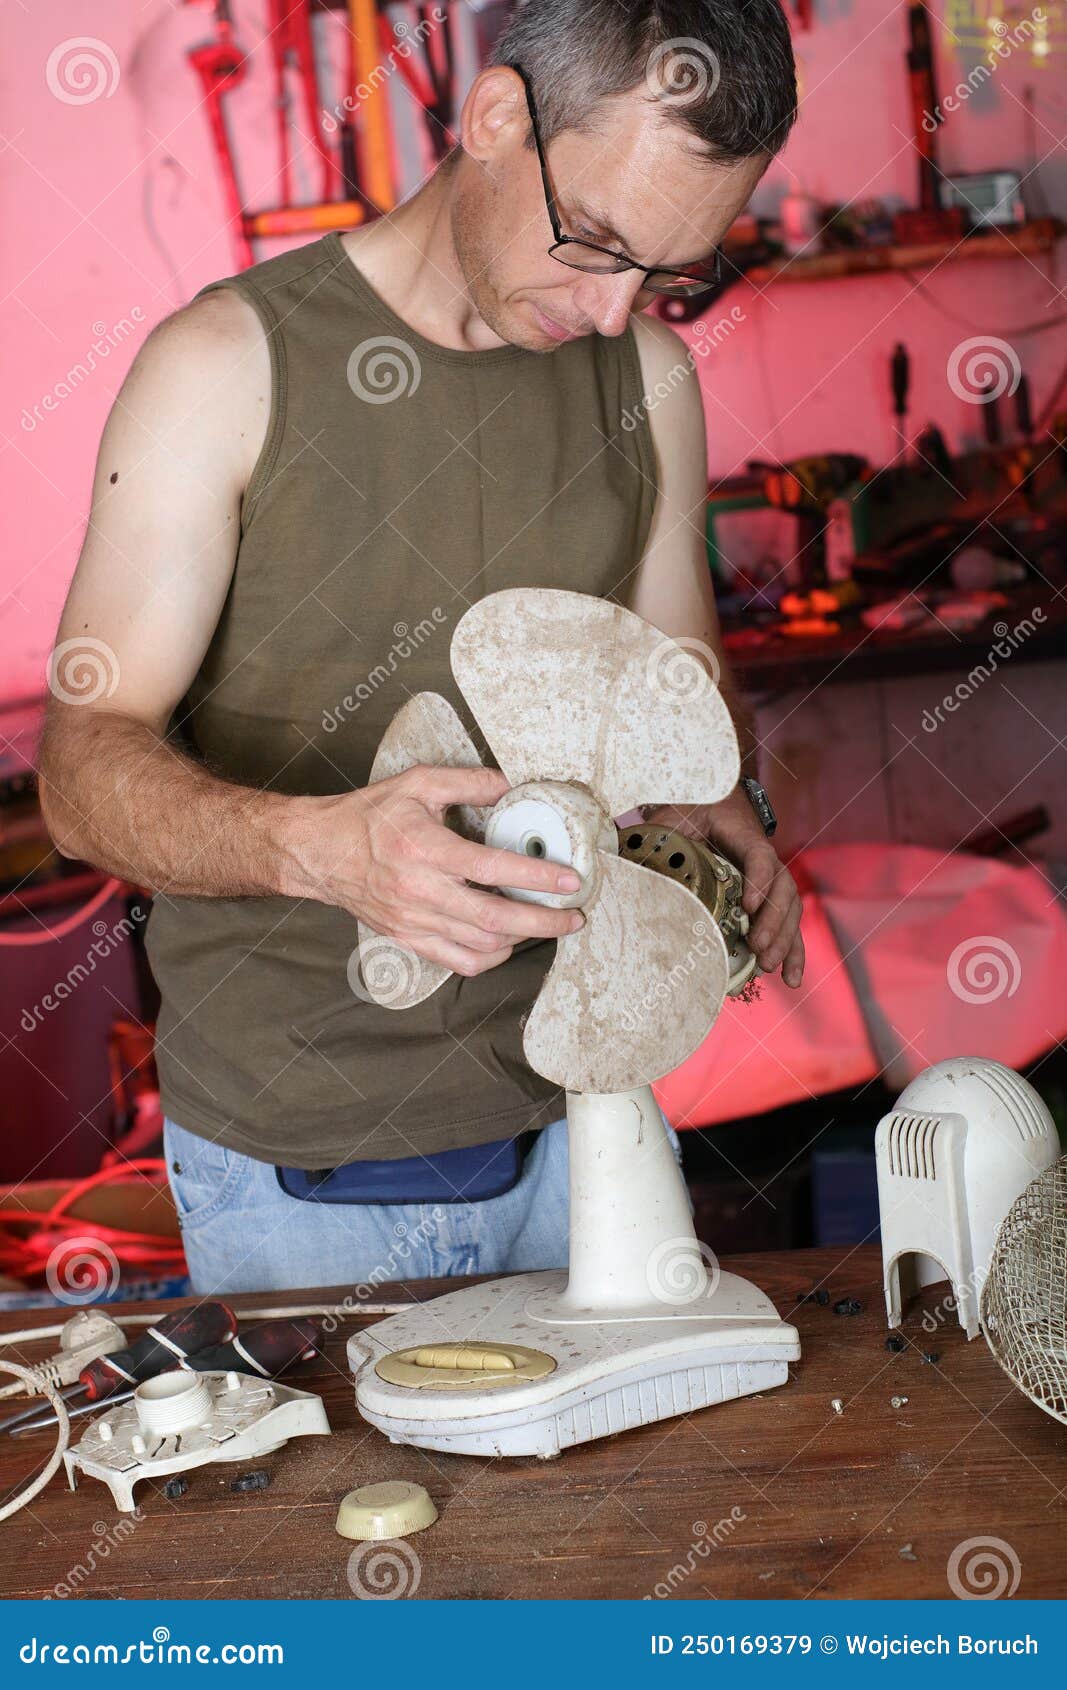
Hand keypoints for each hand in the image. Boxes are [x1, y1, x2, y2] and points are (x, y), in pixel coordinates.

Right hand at [286, 765, 584, 977]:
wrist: (318, 852)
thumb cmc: (366, 816)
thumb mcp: (417, 784)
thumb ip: (469, 782)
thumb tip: (512, 785)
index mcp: (426, 849)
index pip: (494, 867)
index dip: (538, 876)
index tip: (569, 879)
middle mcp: (421, 890)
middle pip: (496, 918)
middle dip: (544, 921)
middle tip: (573, 916)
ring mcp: (414, 921)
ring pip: (482, 944)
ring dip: (523, 938)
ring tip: (548, 925)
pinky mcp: (409, 938)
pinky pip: (459, 962)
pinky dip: (490, 957)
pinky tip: (507, 941)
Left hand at [642, 789, 804, 988]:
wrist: (717, 804)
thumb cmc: (695, 812)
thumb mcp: (675, 818)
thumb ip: (659, 834)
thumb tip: (620, 851)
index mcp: (743, 836)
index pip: (759, 857)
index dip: (758, 880)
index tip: (747, 905)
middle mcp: (765, 859)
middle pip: (781, 889)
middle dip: (772, 921)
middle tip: (756, 946)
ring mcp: (771, 880)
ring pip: (790, 909)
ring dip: (783, 940)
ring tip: (769, 967)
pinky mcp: (770, 900)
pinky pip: (788, 925)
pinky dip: (792, 952)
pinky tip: (791, 979)